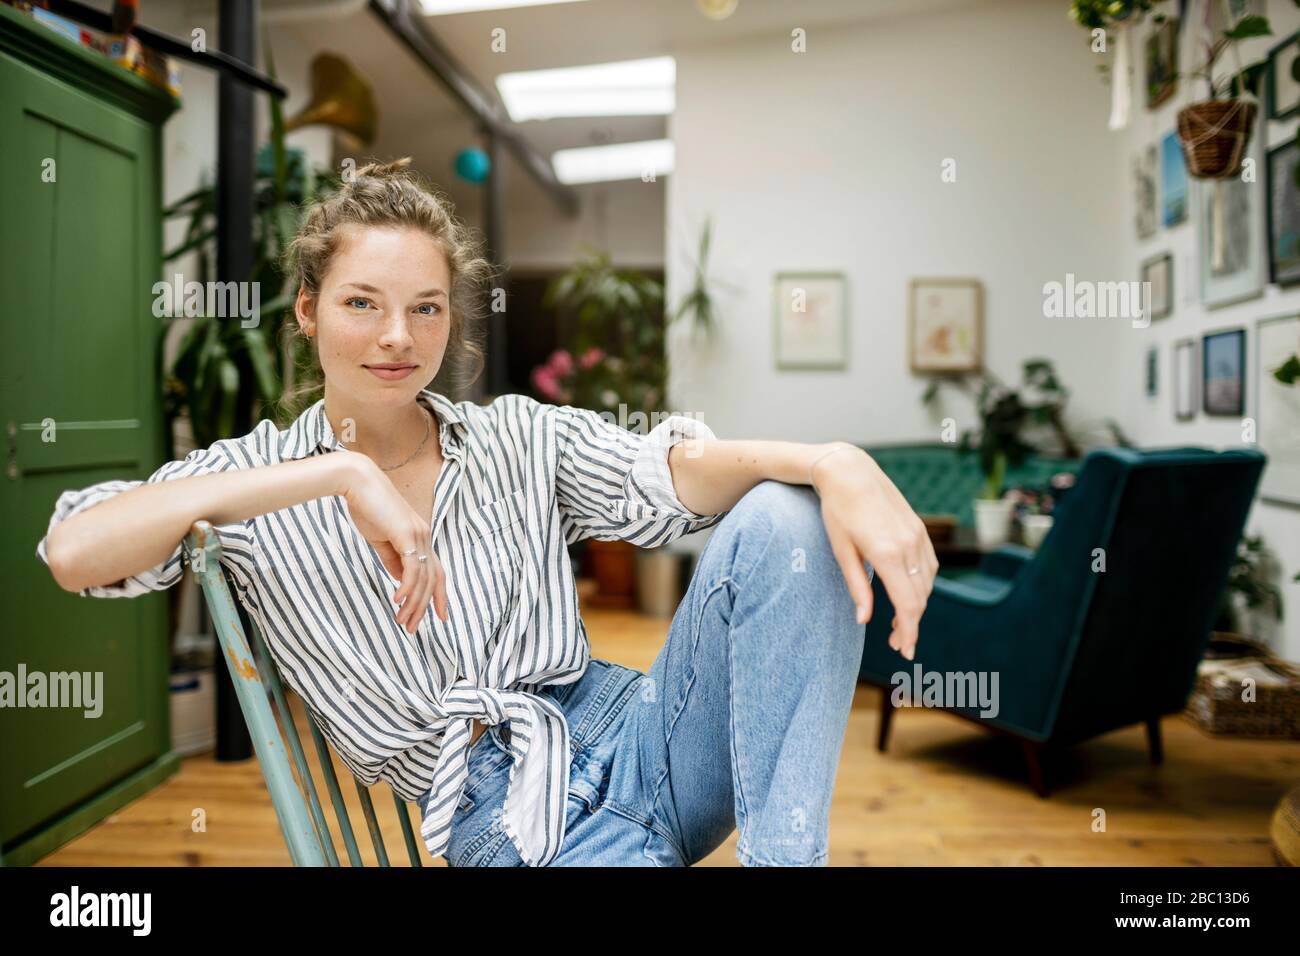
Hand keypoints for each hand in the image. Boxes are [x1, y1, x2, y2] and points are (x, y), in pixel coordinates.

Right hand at [338, 455, 447, 633]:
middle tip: (413, 628)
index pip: (437, 571)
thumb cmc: (367, 507)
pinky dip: (407, 588)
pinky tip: (398, 601)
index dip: (439, 595)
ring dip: (414, 603)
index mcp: (420, 537)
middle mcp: (425, 537)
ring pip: (423, 578)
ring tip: (403, 622)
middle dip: (424, 607)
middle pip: (433, 579)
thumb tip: (400, 581)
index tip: (439, 616)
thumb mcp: (381, 539)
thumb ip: (392, 559)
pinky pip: (412, 568)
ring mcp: (418, 535)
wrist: (357, 482)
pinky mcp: (407, 534)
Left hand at [811, 444, 938, 659]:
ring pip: (927, 583)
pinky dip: (922, 585)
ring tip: (899, 621)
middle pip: (920, 598)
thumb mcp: (841, 552)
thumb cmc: (838, 512)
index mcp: (887, 554)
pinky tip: (908, 593)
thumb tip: (864, 620)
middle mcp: (908, 546)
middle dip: (911, 624)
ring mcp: (918, 536)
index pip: (908, 605)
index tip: (905, 651)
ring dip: (917, 606)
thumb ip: (857, 587)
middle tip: (895, 642)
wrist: (851, 472)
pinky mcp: (920, 529)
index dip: (909, 632)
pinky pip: (930, 565)